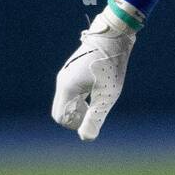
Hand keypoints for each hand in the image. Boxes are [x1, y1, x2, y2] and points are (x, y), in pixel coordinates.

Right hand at [52, 7, 136, 140]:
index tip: (93, 117)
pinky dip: (81, 98)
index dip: (75, 124)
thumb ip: (96, 117)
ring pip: (67, 100)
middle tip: (96, 111)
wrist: (113, 36)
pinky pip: (71, 91)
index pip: (60, 117)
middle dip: (76, 117)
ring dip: (79, 107)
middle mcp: (62, 81)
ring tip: (99, 101)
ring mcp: (66, 74)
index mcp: (67, 88)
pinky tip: (97, 92)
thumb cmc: (111, 66)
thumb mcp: (107, 94)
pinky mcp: (73, 70)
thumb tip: (86, 138)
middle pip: (62, 110)